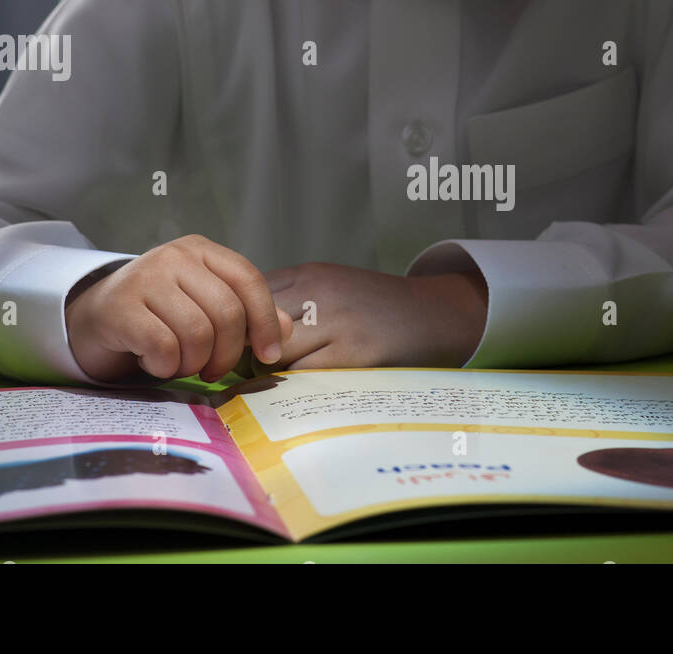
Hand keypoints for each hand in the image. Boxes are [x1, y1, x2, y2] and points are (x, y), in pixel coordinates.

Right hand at [64, 234, 292, 383]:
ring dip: (193, 363)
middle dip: (227, 354)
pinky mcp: (119, 307)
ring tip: (180, 363)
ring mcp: (145, 278)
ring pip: (197, 334)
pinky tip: (154, 361)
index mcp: (202, 251)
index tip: (270, 354)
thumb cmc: (159, 315)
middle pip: (227, 313)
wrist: (94, 319)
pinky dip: (165, 366)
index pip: (249, 281)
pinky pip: (164, 348)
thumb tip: (287, 329)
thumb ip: (248, 315)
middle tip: (213, 370)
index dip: (266, 322)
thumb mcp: (206, 307)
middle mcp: (174, 256)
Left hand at [255, 262, 487, 371]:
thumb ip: (288, 301)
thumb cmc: (376, 307)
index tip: (239, 351)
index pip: (247, 300)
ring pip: (275, 354)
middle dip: (246, 355)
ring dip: (268, 376)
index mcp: (308, 275)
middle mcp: (318, 293)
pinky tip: (300, 397)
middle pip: (255, 327)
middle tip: (247, 377)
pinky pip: (305, 377)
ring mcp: (338, 323)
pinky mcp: (356, 354)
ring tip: (272, 388)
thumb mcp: (331, 286)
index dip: (239, 329)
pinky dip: (295, 390)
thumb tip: (237, 335)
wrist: (435, 313)